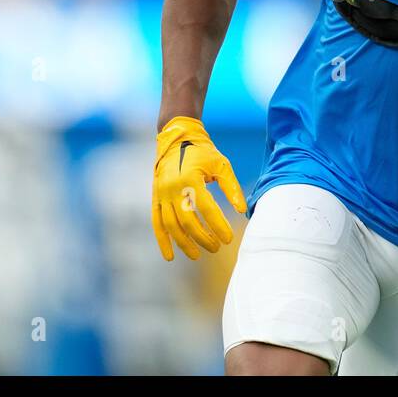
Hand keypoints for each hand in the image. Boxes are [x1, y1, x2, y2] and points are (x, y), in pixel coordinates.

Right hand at [152, 116, 247, 260]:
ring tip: (197, 255)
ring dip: (184, 242)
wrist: (177, 139)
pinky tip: (170, 256)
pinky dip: (162, 241)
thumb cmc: (203, 153)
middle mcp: (172, 188)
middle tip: (216, 248)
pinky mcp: (155, 198)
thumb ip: (232, 188)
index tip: (229, 239)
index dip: (218, 225)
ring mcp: (161, 194)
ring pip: (172, 225)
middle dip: (203, 238)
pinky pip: (157, 223)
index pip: (206, 209)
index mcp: (190, 179)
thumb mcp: (222, 165)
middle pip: (187, 221)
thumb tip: (242, 210)